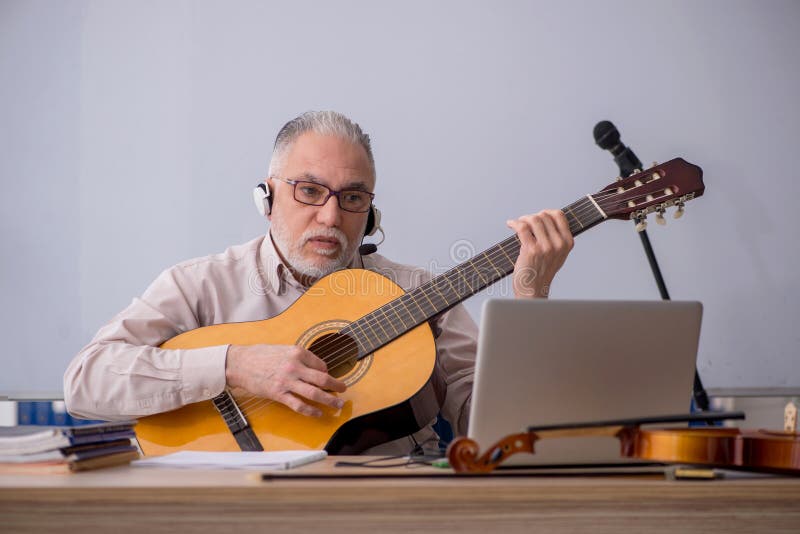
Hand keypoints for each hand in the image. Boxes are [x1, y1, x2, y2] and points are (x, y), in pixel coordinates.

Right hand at [225, 344, 346, 416]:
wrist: (240, 363)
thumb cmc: (261, 355)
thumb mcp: (283, 349)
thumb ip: (299, 358)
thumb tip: (317, 369)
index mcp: (297, 352)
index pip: (320, 364)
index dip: (327, 373)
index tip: (328, 378)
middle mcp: (294, 366)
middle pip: (323, 379)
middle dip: (336, 386)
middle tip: (343, 389)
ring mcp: (287, 381)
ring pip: (314, 393)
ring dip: (329, 400)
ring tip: (337, 404)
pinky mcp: (279, 394)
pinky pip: (299, 405)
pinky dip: (311, 411)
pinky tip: (318, 413)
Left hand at [506, 209, 573, 298]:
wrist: (533, 289)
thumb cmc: (542, 271)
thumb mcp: (558, 254)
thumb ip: (557, 237)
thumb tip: (545, 217)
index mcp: (567, 242)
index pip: (559, 215)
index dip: (546, 212)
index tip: (537, 215)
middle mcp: (559, 244)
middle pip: (544, 216)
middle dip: (531, 216)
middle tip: (524, 222)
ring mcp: (546, 247)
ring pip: (533, 219)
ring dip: (523, 219)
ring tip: (518, 224)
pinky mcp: (531, 250)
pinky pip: (522, 227)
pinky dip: (514, 223)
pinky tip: (511, 224)